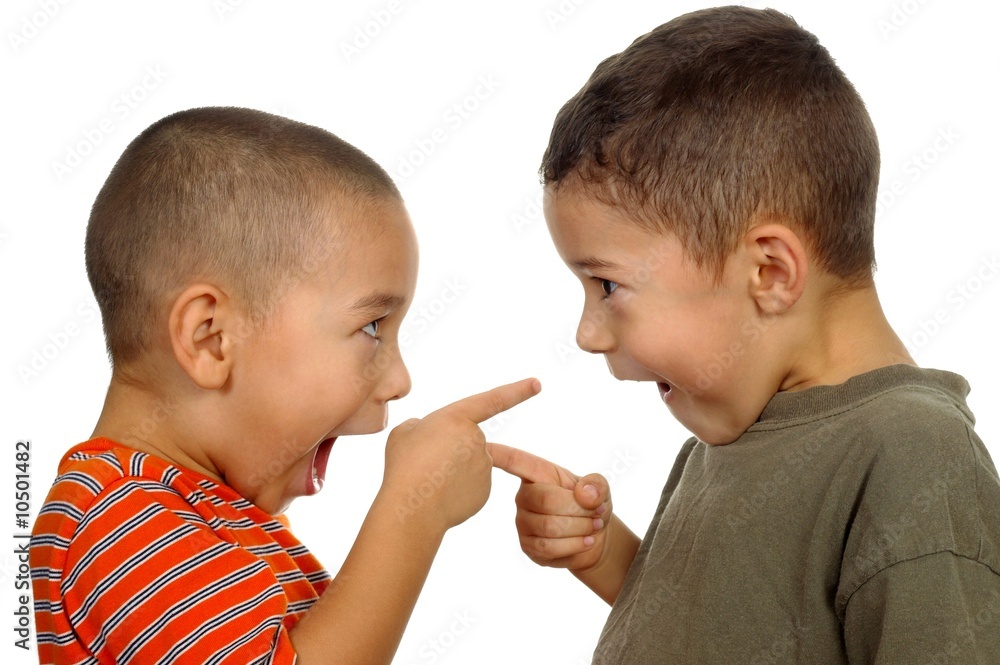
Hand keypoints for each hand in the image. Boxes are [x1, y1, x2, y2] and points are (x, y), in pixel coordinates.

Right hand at [382, 378, 540, 531]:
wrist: (411, 508)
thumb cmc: (404, 466)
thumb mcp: (405, 432)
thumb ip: (422, 427)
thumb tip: (433, 437)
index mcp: (457, 418)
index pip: (494, 400)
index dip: (517, 391)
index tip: (537, 384)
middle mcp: (477, 440)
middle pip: (466, 441)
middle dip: (448, 450)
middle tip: (424, 464)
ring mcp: (484, 466)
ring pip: (469, 464)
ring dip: (451, 471)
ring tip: (429, 481)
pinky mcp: (486, 490)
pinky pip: (472, 484)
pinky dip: (457, 489)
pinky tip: (439, 496)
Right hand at [489, 443, 611, 571]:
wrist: (595, 539)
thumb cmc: (592, 507)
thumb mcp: (601, 490)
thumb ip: (596, 485)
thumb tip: (585, 494)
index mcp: (538, 474)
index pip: (514, 460)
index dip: (499, 453)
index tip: (483, 445)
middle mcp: (524, 496)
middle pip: (547, 499)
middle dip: (580, 510)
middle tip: (597, 514)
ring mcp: (523, 522)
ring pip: (550, 526)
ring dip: (581, 529)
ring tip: (594, 526)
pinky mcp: (528, 546)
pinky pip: (549, 547)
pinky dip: (575, 546)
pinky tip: (585, 542)